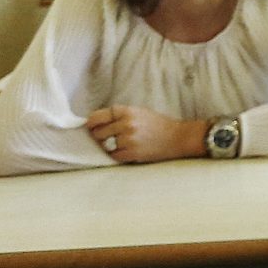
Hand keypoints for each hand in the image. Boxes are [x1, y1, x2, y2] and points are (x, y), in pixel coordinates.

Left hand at [86, 105, 209, 163]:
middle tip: (106, 137)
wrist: (178, 137)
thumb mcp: (140, 112)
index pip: (99, 116)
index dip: (91, 122)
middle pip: (98, 132)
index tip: (89, 126)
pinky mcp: (131, 153)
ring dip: (109, 146)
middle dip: (99, 136)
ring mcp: (128, 140)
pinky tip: (126, 151)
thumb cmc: (158, 124)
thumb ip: (120, 115)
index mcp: (127, 111)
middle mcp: (126, 124)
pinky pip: (114, 156)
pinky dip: (117, 155)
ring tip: (119, 144)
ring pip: (105, 145)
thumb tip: (97, 122)